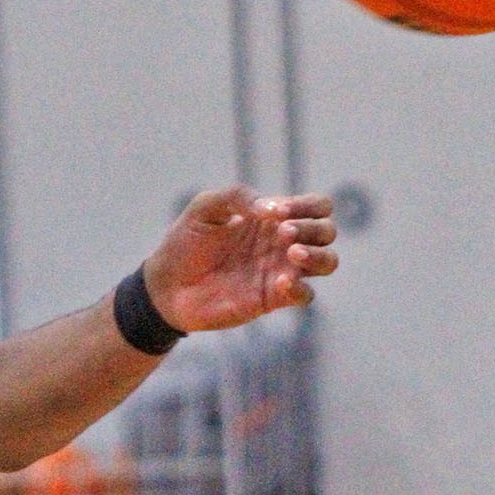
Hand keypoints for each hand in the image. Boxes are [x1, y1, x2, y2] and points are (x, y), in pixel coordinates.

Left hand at [143, 186, 338, 331]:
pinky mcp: (272, 298)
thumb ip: (238, 195)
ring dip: (318, 255)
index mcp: (272, 218)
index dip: (307, 206)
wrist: (166, 284)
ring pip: (327, 262)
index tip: (277, 212)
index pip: (316, 206)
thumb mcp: (205, 206)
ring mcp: (280, 270)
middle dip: (313, 228)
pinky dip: (300, 287)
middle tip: (282, 233)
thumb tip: (273, 210)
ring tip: (292, 253)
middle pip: (327, 231)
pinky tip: (280, 282)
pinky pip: (305, 295)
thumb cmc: (185, 242)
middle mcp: (282, 243)